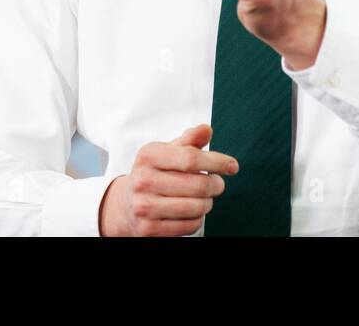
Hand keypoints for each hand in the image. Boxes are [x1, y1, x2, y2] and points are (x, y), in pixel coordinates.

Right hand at [98, 123, 237, 236]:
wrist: (126, 204)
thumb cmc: (154, 173)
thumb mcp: (167, 152)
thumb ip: (189, 140)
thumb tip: (207, 129)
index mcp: (148, 155)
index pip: (191, 158)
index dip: (217, 162)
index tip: (232, 166)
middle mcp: (143, 180)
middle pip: (198, 185)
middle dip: (216, 184)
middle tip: (218, 183)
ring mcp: (144, 207)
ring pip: (197, 207)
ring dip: (208, 203)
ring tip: (204, 197)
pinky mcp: (149, 229)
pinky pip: (190, 225)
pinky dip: (198, 218)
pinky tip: (192, 210)